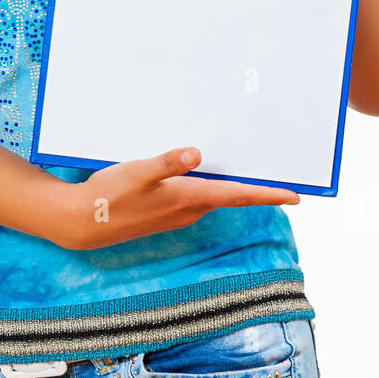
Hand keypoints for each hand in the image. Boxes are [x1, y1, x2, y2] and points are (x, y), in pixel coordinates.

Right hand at [57, 146, 298, 250]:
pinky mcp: (165, 213)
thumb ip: (167, 163)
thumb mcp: (137, 172)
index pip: (238, 195)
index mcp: (188, 198)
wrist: (83, 223)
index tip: (296, 197)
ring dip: (233, 187)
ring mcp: (177, 214)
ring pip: (214, 197)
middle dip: (257, 189)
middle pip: (231, 196)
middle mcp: (188, 210)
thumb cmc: (109, 196)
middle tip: (281, 179)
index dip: (268, 195)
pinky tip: (205, 175)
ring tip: (251, 172)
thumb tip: (197, 154)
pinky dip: (211, 188)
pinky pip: (198, 198)